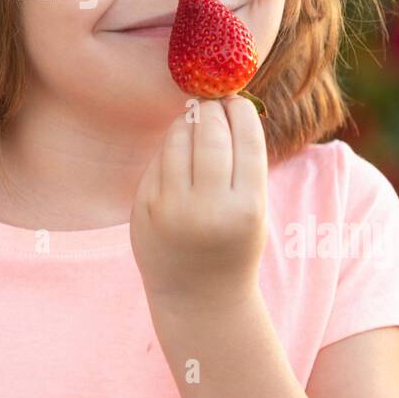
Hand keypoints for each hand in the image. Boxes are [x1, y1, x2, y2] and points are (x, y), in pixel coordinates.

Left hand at [131, 94, 268, 312]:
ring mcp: (171, 208)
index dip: (241, 111)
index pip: (246, 139)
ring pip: (178, 140)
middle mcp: (208, 208)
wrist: (198, 297)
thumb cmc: (233, 243)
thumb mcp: (253, 209)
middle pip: (210, 134)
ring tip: (195, 120)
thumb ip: (242, 164)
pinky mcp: (145, 208)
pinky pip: (158, 160)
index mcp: (247, 207)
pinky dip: (170, 147)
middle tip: (214, 103)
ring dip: (187, 122)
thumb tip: (224, 104)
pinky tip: (178, 148)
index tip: (237, 100)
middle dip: (212, 111)